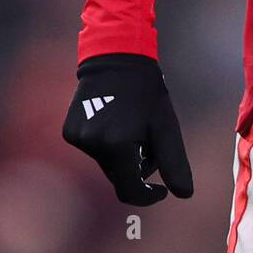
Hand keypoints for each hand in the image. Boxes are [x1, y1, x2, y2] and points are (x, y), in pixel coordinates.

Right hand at [62, 53, 193, 205]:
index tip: (162, 190)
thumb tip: (184, 195)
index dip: (147, 195)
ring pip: (106, 162)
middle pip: (118, 175)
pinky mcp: (69, 132)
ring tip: (131, 123)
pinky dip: (106, 143)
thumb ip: (174, 162)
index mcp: (117, 145)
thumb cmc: (146, 92)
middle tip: (149, 140)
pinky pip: (92, 149)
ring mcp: (78, 139)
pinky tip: (114, 118)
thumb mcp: (166, 126)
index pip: (129, 190)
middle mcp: (93, 145)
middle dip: (137, 165)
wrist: (117, 57)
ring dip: (122, 154)